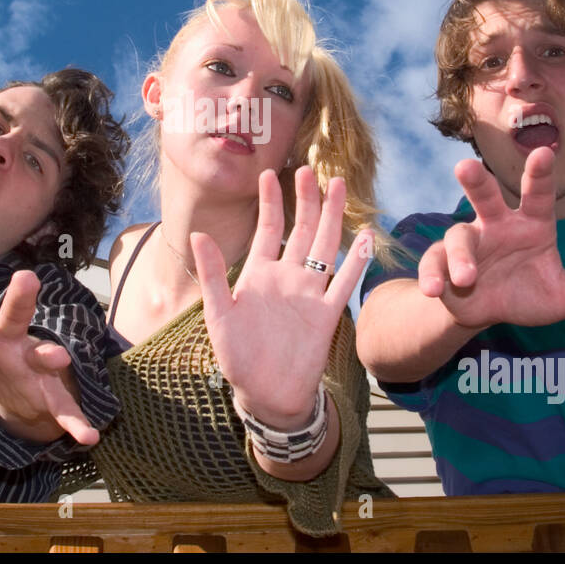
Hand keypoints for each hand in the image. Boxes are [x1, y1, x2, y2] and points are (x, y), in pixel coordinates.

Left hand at [0, 265, 98, 444]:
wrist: (20, 391)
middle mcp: (5, 342)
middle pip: (11, 316)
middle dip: (19, 299)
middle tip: (26, 278)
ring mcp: (32, 364)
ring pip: (45, 354)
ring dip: (52, 354)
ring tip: (59, 356)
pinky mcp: (51, 393)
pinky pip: (64, 407)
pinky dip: (75, 421)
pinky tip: (87, 435)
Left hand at [191, 166, 372, 429]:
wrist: (267, 394)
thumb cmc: (237, 357)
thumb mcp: (217, 314)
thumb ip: (212, 275)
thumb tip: (199, 235)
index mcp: (259, 275)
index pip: (268, 229)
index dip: (270, 202)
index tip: (268, 173)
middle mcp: (287, 278)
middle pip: (301, 230)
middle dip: (305, 200)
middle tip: (309, 169)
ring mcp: (310, 293)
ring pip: (324, 247)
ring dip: (331, 217)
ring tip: (338, 187)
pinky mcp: (327, 314)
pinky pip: (345, 282)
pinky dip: (357, 260)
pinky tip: (365, 236)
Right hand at [418, 147, 564, 330]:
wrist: (486, 310)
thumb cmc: (529, 291)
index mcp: (532, 224)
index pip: (537, 195)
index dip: (539, 174)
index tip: (544, 153)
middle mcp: (496, 224)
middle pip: (485, 196)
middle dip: (475, 181)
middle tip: (464, 167)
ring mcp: (467, 242)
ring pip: (458, 237)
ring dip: (460, 256)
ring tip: (466, 279)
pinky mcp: (442, 263)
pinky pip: (434, 264)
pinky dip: (433, 275)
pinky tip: (434, 291)